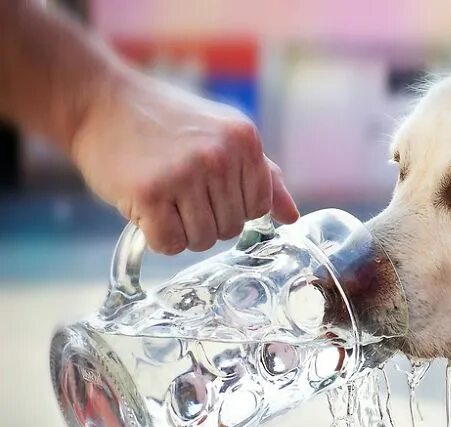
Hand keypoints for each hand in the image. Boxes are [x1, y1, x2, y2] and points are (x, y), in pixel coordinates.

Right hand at [71, 72, 297, 253]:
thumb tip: (292, 217)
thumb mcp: (224, 135)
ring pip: (202, 240)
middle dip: (205, 219)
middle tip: (179, 188)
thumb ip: (263, 176)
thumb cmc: (165, 122)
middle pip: (231, 228)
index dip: (231, 206)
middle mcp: (220, 156)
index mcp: (244, 140)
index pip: (258, 208)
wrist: (100, 100)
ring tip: (164, 195)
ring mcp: (185, 174)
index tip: (207, 187)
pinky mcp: (150, 193)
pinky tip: (147, 208)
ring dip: (181, 229)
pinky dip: (158, 236)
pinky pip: (170, 244)